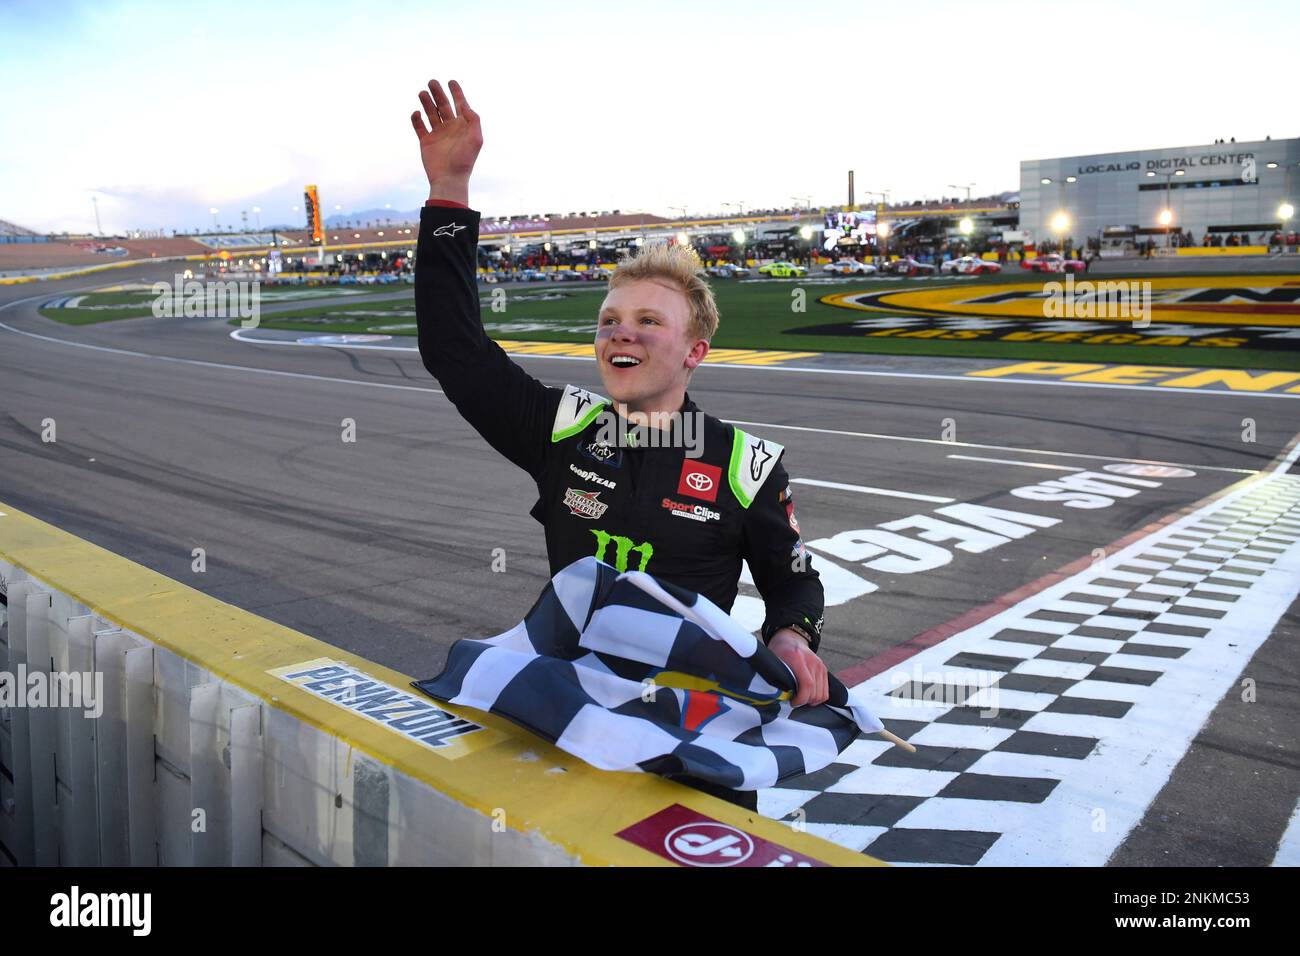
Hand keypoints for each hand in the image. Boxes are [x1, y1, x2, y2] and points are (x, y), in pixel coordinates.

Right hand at [409, 78, 482, 204]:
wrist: (450, 178)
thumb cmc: (465, 160)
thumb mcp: (476, 139)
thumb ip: (474, 120)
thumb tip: (466, 106)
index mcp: (463, 126)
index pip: (460, 104)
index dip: (456, 92)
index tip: (451, 81)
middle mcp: (450, 128)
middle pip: (443, 105)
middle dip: (438, 93)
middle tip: (432, 82)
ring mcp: (438, 134)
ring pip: (431, 113)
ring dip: (426, 102)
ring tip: (422, 93)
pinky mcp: (426, 142)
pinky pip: (419, 126)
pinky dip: (416, 119)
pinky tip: (417, 113)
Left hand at [769, 629, 827, 706]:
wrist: (790, 638)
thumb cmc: (779, 651)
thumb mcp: (774, 661)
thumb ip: (778, 676)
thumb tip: (779, 696)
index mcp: (798, 659)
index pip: (807, 684)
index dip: (801, 698)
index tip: (792, 702)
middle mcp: (812, 661)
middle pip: (816, 692)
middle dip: (805, 701)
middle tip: (794, 701)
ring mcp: (820, 665)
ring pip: (822, 693)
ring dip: (811, 700)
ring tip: (800, 698)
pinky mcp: (824, 669)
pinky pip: (825, 690)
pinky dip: (818, 697)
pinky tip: (808, 695)